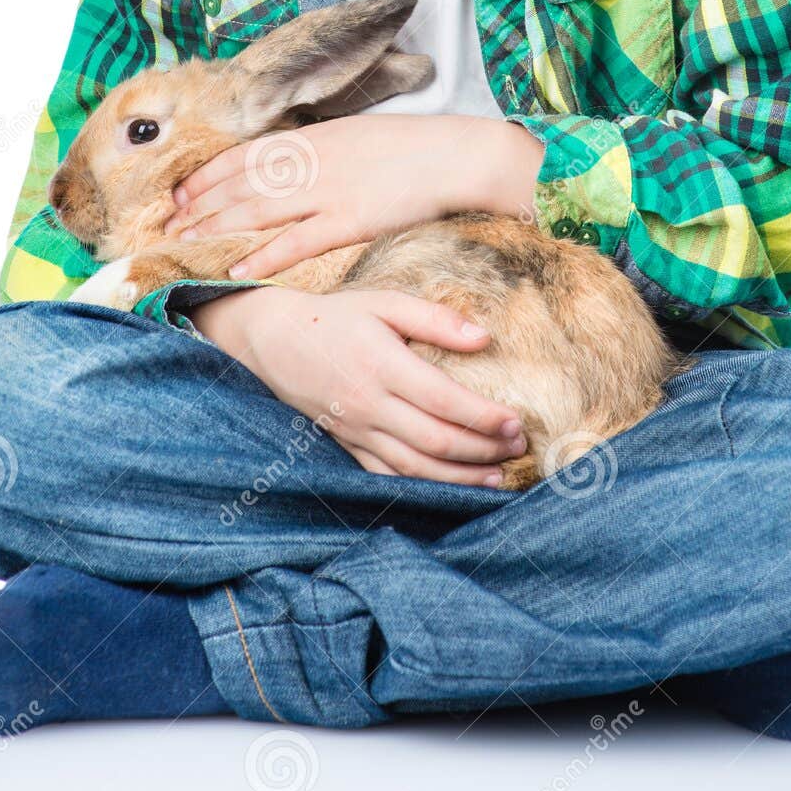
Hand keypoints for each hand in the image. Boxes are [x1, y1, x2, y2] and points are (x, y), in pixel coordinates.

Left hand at [164, 113, 543, 280]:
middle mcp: (312, 161)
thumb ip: (323, 151)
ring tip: (186, 245)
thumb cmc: (416, 148)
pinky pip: (296, 241)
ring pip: (257, 211)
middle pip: (240, 185)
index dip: (206, 176)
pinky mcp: (350, 220)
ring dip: (217, 229)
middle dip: (199, 205)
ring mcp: (329, 190)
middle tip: (167, 226)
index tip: (179, 193)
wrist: (458, 156)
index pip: (244, 156)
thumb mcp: (359, 138)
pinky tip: (238, 267)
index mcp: (314, 138)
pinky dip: (263, 255)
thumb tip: (293, 166)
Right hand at [191, 283, 527, 485]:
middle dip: (482, 449)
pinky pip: (387, 475)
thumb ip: (435, 319)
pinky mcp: (347, 445)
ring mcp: (356, 431)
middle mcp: (369, 404)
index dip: (484, 417)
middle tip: (517, 448)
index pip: (444, 400)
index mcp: (383, 365)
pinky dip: (421, 486)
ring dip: (459, 476)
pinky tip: (449, 487)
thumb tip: (484, 337)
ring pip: (414, 466)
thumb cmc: (336, 317)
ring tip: (496, 477)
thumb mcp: (384, 303)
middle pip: (435, 439)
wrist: (273, 340)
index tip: (516, 422)